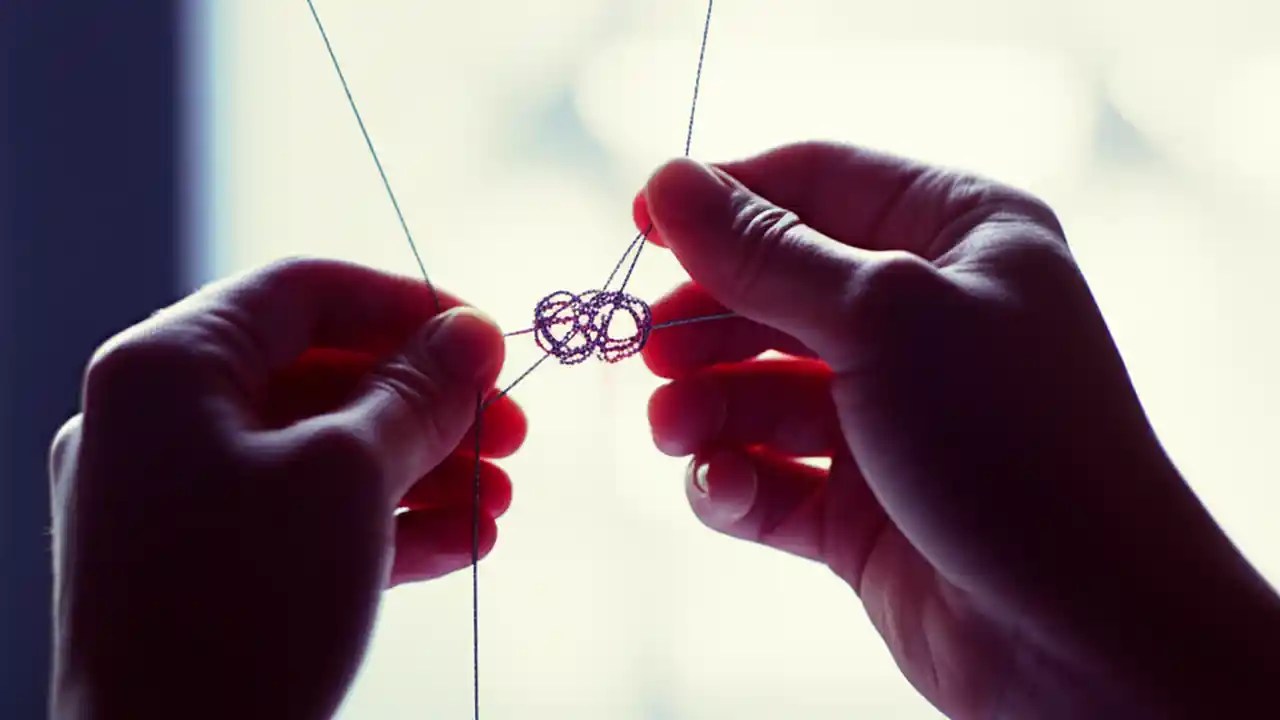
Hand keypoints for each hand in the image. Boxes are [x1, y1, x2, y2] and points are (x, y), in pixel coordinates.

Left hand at [49, 259, 526, 718]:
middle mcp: (155, 424)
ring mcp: (171, 503)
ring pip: (318, 455)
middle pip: (319, 377)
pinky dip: (382, 523)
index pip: (303, 292)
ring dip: (421, 470)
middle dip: (427, 406)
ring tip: (498, 500)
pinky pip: (302, 520)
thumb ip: (417, 392)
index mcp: (164, 368)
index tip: (485, 339)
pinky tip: (462, 543)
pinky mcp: (198, 573)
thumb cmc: (244, 611)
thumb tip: (472, 333)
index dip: (408, 304)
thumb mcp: (348, 478)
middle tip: (509, 432)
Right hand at [635, 143, 1279, 718]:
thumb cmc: (1006, 442)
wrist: (1083, 635)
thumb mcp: (881, 317)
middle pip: (776, 290)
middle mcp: (926, 318)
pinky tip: (724, 491)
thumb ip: (765, 254)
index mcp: (957, 236)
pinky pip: (772, 476)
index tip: (640, 223)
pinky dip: (736, 481)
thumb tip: (666, 181)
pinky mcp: (862, 507)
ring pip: (762, 391)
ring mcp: (892, 416)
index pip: (817, 184)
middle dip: (705, 320)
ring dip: (706, 408)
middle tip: (644, 351)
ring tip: (672, 431)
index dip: (724, 197)